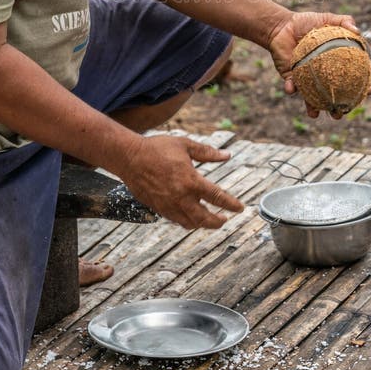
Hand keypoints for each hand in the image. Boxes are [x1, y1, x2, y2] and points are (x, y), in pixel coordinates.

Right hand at [120, 134, 243, 229]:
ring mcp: (169, 205)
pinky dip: (187, 221)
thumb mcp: (185, 145)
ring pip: (190, 223)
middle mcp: (181, 197)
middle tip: (225, 219)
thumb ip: (207, 152)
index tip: (240, 208)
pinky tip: (190, 216)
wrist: (129, 158)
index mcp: (191, 180)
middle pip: (205, 218)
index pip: (217, 197)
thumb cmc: (157, 148)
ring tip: (209, 221)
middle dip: (218, 222)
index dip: (231, 204)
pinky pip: (176, 220)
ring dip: (203, 224)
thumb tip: (226, 155)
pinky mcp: (158, 208)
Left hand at [267, 10, 359, 118]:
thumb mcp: (328, 19)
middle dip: (337, 108)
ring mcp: (306, 79)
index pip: (352, 78)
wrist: (282, 25)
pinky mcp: (291, 78)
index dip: (361, 87)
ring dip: (313, 108)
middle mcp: (322, 75)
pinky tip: (292, 90)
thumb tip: (356, 31)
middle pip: (333, 96)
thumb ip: (344, 21)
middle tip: (340, 114)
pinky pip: (292, 87)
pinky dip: (292, 89)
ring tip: (315, 114)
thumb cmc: (307, 22)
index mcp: (335, 64)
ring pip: (312, 99)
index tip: (368, 92)